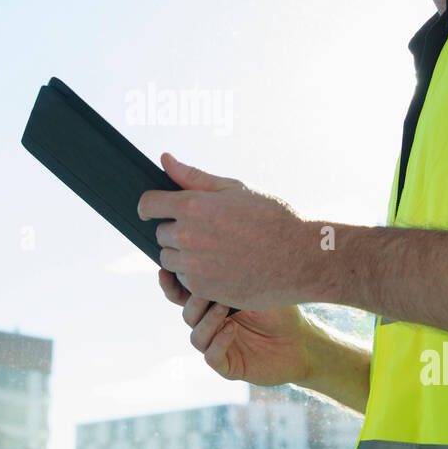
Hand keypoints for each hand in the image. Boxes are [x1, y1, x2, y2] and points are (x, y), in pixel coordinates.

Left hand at [140, 152, 314, 311]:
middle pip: (160, 234)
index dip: (151, 206)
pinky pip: (183, 281)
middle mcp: (188, 235)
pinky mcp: (202, 289)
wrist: (300, 258)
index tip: (156, 210)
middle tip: (208, 231)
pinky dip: (196, 276)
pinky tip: (222, 268)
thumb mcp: (234, 189)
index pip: (147, 204)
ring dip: (183, 255)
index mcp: (193, 204)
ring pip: (168, 260)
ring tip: (216, 250)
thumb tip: (164, 159)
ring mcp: (193, 265)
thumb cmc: (271, 218)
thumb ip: (193, 176)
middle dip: (177, 230)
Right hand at [158, 267, 313, 386]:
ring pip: (196, 336)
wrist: (303, 341)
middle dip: (194, 299)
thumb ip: (234, 272)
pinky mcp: (228, 366)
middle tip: (208, 286)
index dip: (170, 284)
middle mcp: (210, 326)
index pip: (181, 295)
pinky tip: (232, 329)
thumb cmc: (281, 310)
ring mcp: (218, 346)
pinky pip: (212, 356)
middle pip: (186, 313)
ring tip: (223, 308)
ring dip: (207, 320)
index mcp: (212, 304)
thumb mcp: (258, 286)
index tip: (165, 269)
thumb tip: (217, 245)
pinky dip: (218, 342)